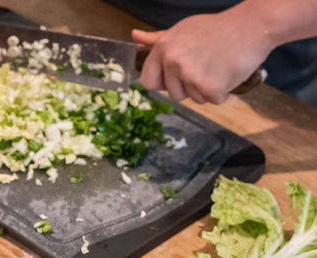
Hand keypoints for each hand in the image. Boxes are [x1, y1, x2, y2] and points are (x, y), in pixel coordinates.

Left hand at [133, 12, 272, 104]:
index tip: (178, 77)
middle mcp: (172, 61)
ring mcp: (190, 74)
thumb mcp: (182, 29)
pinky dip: (224, 92)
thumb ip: (157, 39)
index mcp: (163, 48)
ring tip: (219, 66)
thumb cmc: (217, 28)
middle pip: (174, 94)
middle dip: (190, 87)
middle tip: (207, 66)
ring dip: (207, 89)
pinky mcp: (209, 86)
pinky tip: (229, 72)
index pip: (148, 81)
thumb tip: (134, 36)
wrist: (254, 25)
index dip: (163, 83)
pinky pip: (213, 101)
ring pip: (194, 99)